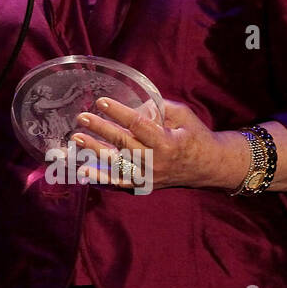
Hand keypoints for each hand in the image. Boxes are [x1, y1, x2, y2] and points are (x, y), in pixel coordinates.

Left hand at [71, 97, 236, 190]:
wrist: (209, 166)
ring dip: (94, 151)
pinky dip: (100, 178)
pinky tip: (83, 170)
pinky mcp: (144, 185)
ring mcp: (149, 177)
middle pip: (124, 144)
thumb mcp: (183, 115)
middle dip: (101, 129)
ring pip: (117, 164)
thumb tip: (135, 103)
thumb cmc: (195, 135)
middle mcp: (157, 162)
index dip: (118, 112)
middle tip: (82, 117)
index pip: (138, 125)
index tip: (101, 101)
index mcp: (168, 143)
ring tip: (76, 138)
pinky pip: (119, 183)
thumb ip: (159, 107)